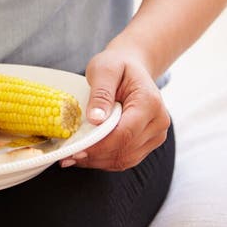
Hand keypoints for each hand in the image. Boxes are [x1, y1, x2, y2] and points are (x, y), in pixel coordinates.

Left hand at [60, 49, 170, 171]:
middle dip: (95, 156)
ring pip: (126, 159)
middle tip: (67, 156)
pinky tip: (85, 156)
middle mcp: (158, 122)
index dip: (100, 145)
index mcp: (150, 102)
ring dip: (98, 162)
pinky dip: (105, 160)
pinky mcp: (148, 142)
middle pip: (125, 149)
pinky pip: (126, 158)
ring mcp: (155, 135)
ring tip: (72, 158)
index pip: (125, 133)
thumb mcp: (104, 70)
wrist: (132, 66)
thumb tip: (95, 120)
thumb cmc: (117, 65)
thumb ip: (101, 93)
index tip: (77, 148)